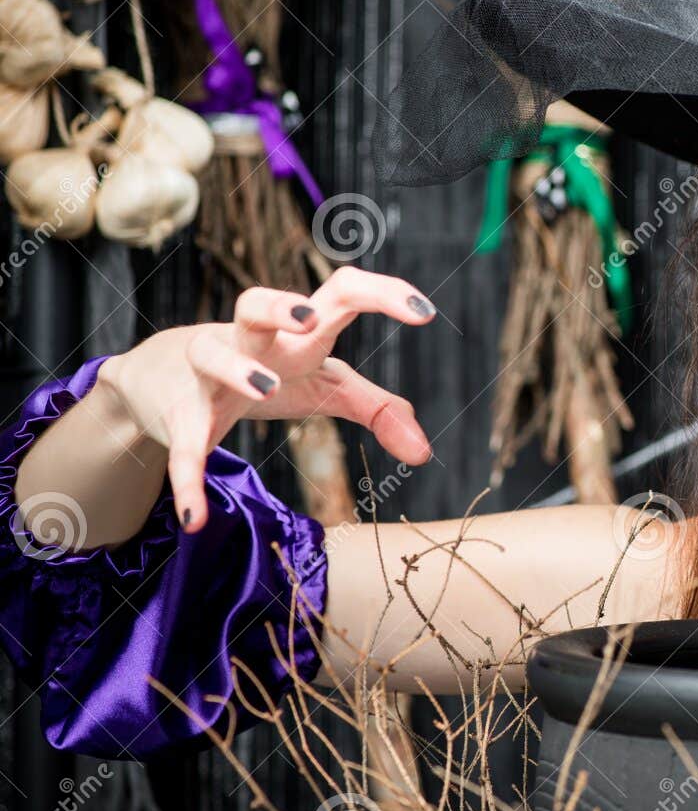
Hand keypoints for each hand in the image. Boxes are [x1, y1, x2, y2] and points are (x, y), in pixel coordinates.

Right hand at [96, 266, 436, 533]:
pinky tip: (197, 517)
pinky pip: (181, 446)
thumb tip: (425, 452)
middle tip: (310, 318)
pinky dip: (187, 479)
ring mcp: (207, 374)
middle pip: (254, 303)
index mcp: (296, 336)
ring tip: (265, 388)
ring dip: (235, 367)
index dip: (380, 293)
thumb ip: (378, 409)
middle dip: (279, 305)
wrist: (159, 378)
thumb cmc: (265, 372)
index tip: (424, 310)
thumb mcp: (324, 386)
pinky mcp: (179, 416)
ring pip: (210, 353)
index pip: (338, 294)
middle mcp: (249, 342)